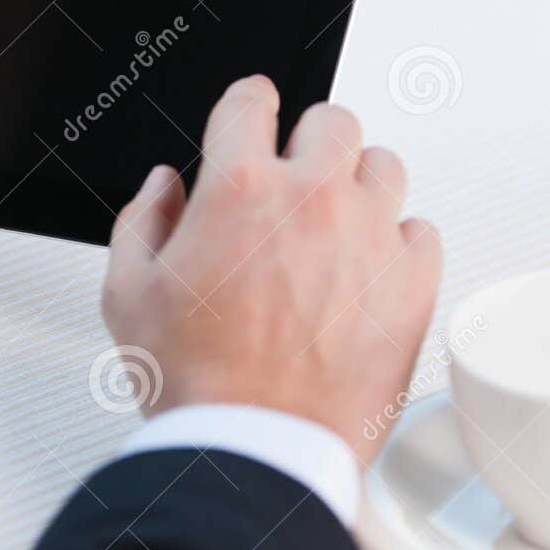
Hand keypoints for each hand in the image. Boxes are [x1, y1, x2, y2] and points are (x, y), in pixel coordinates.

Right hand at [103, 76, 441, 465]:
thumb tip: (166, 186)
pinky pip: (422, 231)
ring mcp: (370, 238)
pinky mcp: (412, 284)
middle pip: (333, 120)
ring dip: (358, 186)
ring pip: (385, 166)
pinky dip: (397, 244)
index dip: (248, 107)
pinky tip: (368, 271)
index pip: (252, 101)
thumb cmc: (197, 384)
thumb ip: (142, 221)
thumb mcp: (127, 296)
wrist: (259, 449)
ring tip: (335, 227)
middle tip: (295, 181)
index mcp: (239, 190)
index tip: (252, 116)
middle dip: (308, 142)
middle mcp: (313, 201)